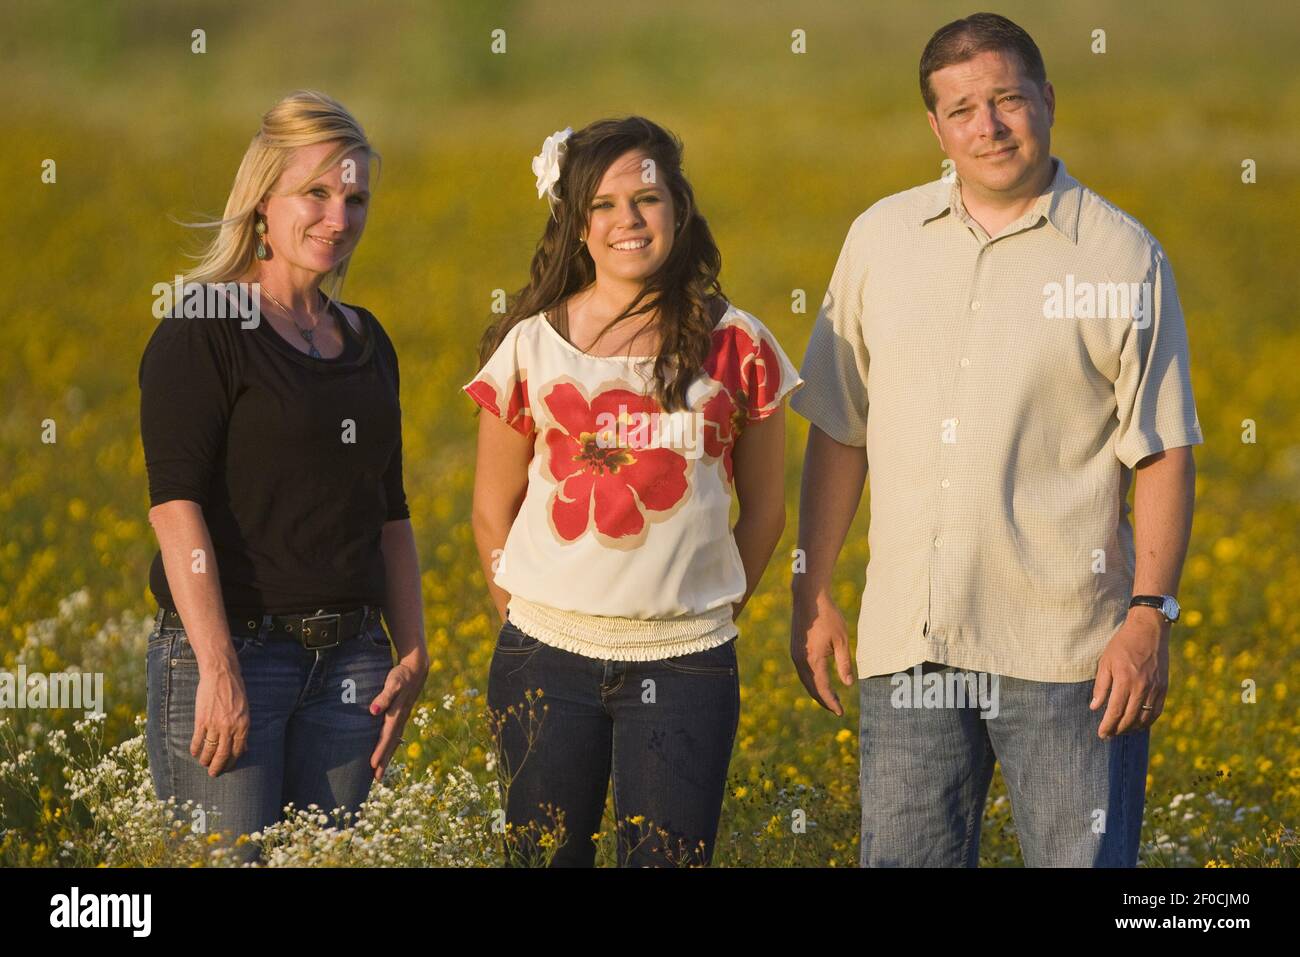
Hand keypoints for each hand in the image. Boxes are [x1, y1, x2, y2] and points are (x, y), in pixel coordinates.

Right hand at [191, 658, 249, 776]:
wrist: (221, 675)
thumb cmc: (235, 691)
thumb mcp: (245, 711)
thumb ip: (243, 729)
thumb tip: (244, 748)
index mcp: (243, 725)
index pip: (238, 751)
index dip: (231, 762)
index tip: (227, 768)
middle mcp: (230, 728)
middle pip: (223, 754)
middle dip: (218, 767)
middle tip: (213, 774)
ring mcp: (215, 725)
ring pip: (209, 750)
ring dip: (205, 759)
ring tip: (203, 763)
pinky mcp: (201, 720)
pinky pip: (197, 740)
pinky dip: (195, 749)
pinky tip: (194, 753)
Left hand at [367, 653, 429, 781]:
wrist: (417, 669)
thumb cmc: (402, 675)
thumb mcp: (393, 683)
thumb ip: (384, 697)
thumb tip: (373, 711)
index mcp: (397, 714)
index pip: (387, 736)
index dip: (380, 751)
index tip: (373, 765)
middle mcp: (400, 719)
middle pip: (391, 744)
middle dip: (384, 761)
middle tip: (377, 779)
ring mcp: (402, 718)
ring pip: (394, 742)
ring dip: (387, 756)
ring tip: (380, 772)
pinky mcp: (401, 715)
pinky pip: (395, 735)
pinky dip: (390, 746)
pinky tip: (387, 752)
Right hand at [791, 591, 855, 715]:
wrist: (809, 597)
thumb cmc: (828, 616)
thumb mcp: (842, 640)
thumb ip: (844, 664)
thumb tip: (848, 685)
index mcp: (813, 660)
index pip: (822, 688)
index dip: (831, 702)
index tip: (841, 712)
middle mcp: (800, 660)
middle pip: (811, 688)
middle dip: (824, 700)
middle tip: (837, 709)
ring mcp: (795, 654)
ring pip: (805, 680)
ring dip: (817, 691)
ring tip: (831, 698)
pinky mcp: (795, 648)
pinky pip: (802, 671)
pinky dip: (812, 680)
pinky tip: (821, 680)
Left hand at [1091, 606, 1169, 738]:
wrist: (1149, 631)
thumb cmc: (1122, 644)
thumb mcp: (1105, 661)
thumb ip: (1101, 686)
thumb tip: (1095, 707)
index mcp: (1124, 680)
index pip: (1114, 711)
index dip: (1107, 726)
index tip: (1101, 734)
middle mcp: (1141, 687)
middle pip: (1129, 718)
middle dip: (1117, 730)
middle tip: (1109, 735)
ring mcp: (1155, 688)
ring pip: (1144, 718)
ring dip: (1132, 728)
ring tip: (1121, 731)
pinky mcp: (1163, 688)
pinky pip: (1156, 711)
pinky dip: (1148, 721)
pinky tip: (1139, 724)